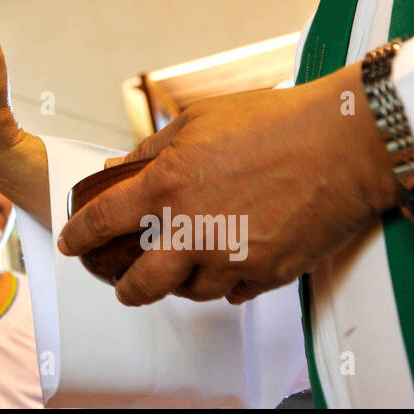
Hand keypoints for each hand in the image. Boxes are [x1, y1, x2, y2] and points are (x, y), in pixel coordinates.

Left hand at [57, 65, 398, 305]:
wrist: (343, 143)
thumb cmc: (273, 121)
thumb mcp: (198, 120)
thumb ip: (151, 150)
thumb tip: (118, 168)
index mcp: (167, 184)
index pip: (103, 221)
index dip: (78, 236)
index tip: (70, 244)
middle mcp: (193, 228)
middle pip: (141, 282)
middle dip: (125, 289)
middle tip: (122, 285)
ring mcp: (232, 255)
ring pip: (189, 291)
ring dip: (178, 284)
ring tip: (180, 269)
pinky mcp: (269, 272)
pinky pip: (234, 292)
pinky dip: (224, 283)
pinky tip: (225, 266)